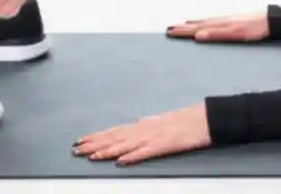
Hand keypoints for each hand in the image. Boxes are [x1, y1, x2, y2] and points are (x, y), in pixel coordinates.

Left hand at [72, 102, 211, 165]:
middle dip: (94, 144)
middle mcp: (143, 130)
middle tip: (76, 150)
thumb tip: (133, 127)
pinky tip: (120, 161)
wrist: (204, 118)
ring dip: (107, 151)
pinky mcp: (164, 146)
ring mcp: (153, 138)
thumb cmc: (184, 121)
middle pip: (114, 138)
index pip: (114, 131)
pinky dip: (132, 156)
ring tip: (91, 156)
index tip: (81, 141)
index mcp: (142, 125)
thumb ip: (145, 126)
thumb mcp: (160, 121)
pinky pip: (145, 152)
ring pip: (125, 145)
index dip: (96, 137)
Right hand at [165, 12, 268, 41]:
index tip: (170, 32)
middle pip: (198, 24)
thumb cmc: (254, 29)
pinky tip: (203, 22)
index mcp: (219, 24)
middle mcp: (220, 20)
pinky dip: (203, 20)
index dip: (183, 31)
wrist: (270, 21)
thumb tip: (198, 35)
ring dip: (192, 23)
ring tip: (180, 23)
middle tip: (169, 28)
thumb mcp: (236, 34)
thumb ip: (217, 34)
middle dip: (183, 27)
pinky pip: (212, 19)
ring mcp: (226, 19)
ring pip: (204, 21)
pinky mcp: (232, 20)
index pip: (197, 28)